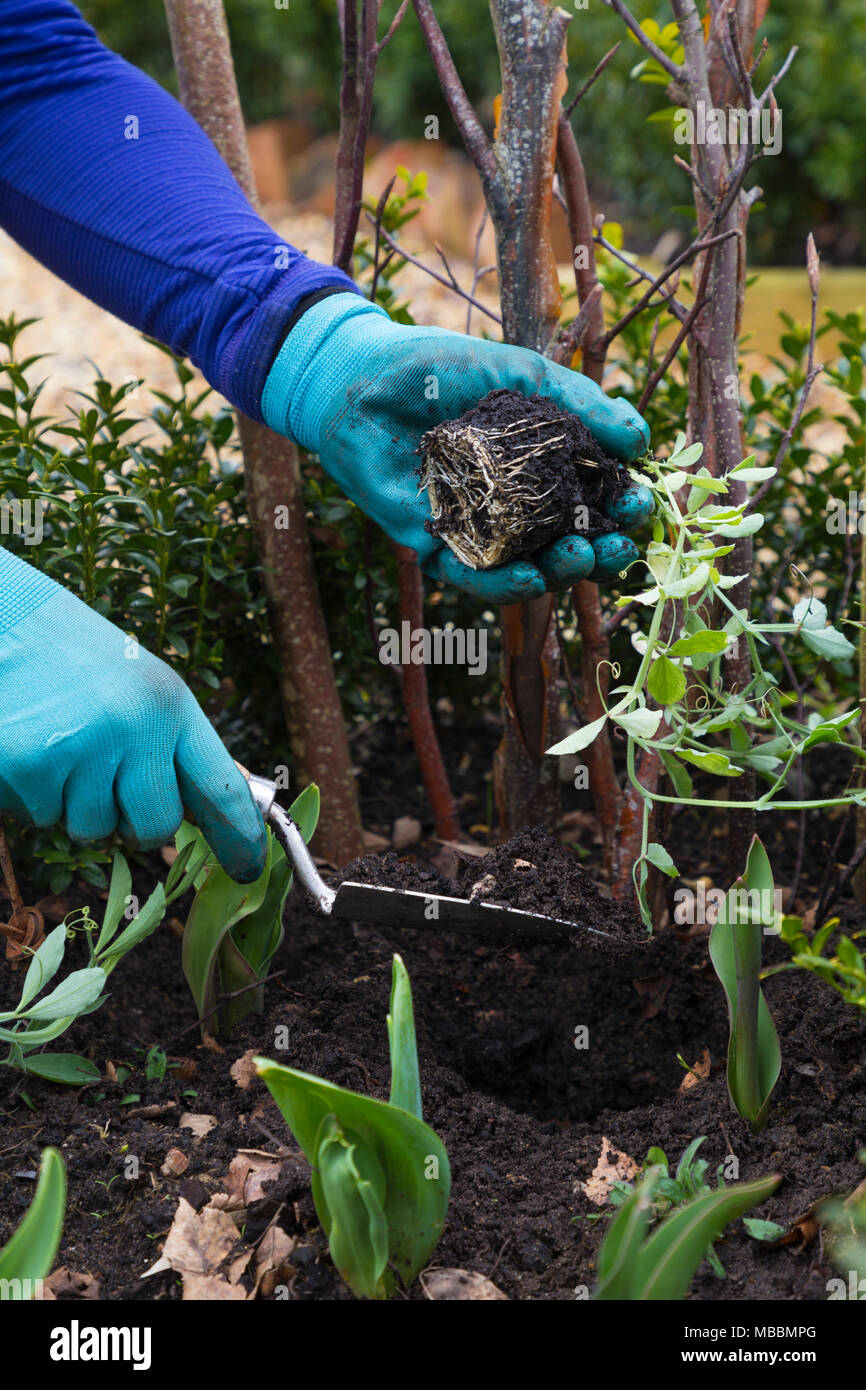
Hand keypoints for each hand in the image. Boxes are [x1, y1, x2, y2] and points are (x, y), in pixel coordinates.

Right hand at [0, 552, 265, 881]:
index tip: (248, 868)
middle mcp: (133, 725)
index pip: (221, 786)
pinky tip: (26, 746)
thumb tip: (219, 805)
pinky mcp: (29, 764)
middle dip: (133, 821)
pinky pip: (40, 816)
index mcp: (169, 702)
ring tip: (59, 745)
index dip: (238, 836)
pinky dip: (31, 795)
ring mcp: (80, 746)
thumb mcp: (139, 684)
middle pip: (155, 825)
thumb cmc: (71, 657)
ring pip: (90, 829)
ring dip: (73, 804)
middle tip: (108, 780)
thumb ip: (172, 742)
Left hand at [262, 293, 652, 602]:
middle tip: (619, 546)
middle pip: (571, 545)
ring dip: (560, 574)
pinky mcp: (436, 544)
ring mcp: (477, 528)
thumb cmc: (440, 371)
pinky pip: (473, 577)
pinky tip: (525, 577)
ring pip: (529, 570)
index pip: (595, 501)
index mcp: (542, 467)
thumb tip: (641, 438)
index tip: (640, 504)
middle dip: (602, 554)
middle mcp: (515, 505)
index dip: (623, 509)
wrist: (361, 376)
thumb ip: (580, 404)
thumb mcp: (521, 376)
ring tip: (577, 558)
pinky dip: (502, 584)